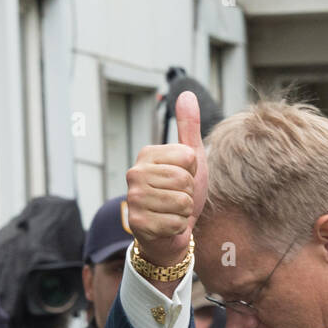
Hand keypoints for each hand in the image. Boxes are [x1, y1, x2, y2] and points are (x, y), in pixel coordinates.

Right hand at [124, 90, 208, 279]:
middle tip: (177, 199)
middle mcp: (135, 173)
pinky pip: (175, 222)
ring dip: (184, 211)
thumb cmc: (181, 194)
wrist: (172, 234)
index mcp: (147, 154)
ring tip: (173, 212)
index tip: (183, 180)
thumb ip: (188, 127)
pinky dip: (178, 228)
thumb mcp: (190, 159)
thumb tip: (186, 93)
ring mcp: (134, 198)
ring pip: (181, 202)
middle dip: (189, 193)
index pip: (188, 157)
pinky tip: (167, 226)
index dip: (193, 172)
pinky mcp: (138, 223)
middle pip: (184, 180)